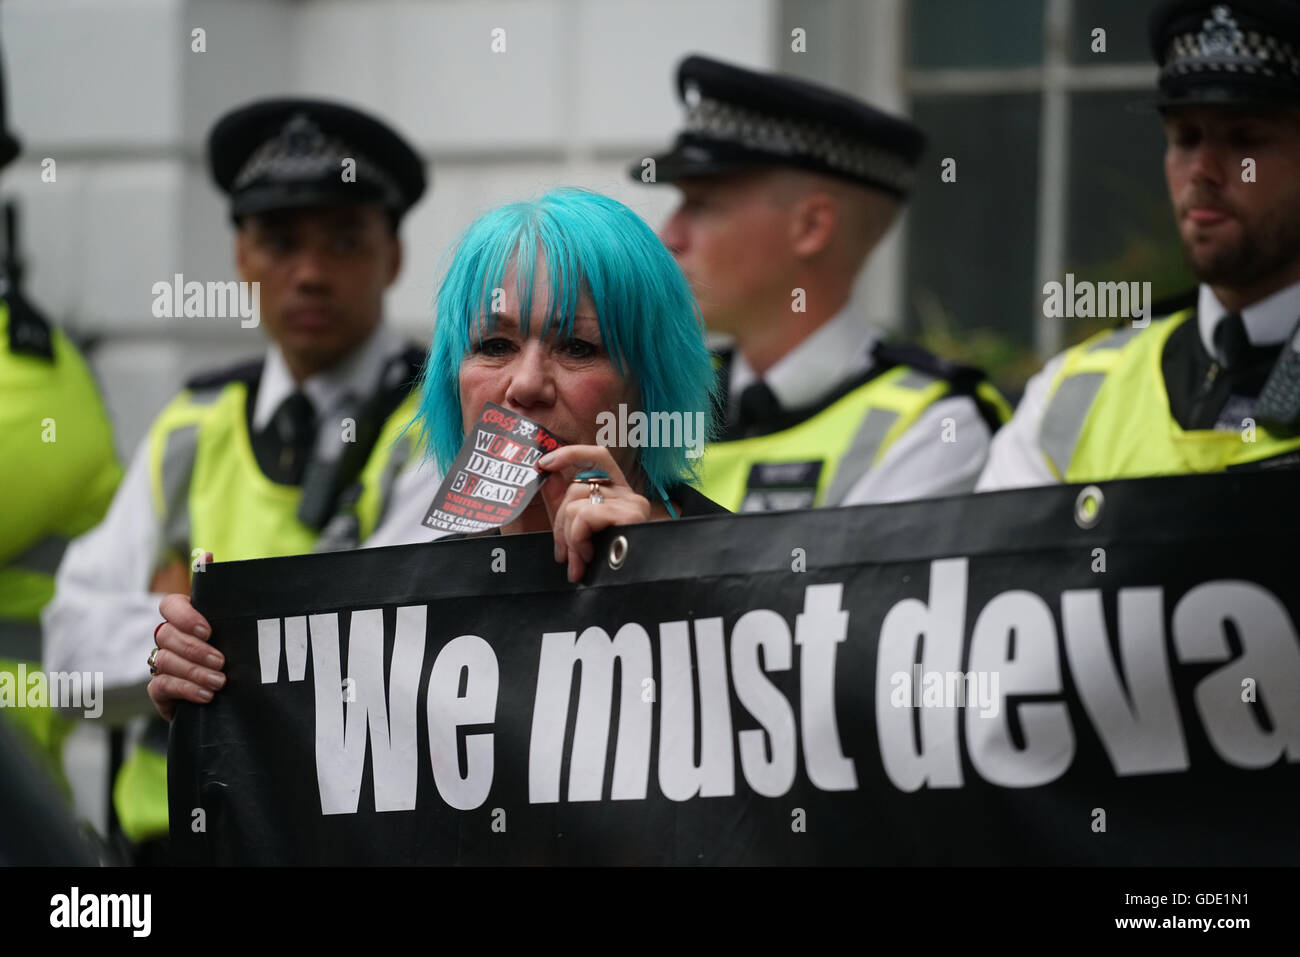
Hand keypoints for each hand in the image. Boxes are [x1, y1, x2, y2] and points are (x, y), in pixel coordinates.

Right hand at [147, 574, 223, 721]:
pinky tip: (207, 695)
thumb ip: (221, 594)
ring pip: (165, 660)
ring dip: (194, 672)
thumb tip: (208, 553)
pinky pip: (162, 685)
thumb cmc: (233, 652)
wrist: (233, 695)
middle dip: (195, 649)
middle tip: (221, 661)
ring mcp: (161, 663)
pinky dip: (186, 689)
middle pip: (167, 635)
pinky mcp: (160, 690)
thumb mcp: (233, 624)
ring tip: (219, 682)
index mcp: (185, 618)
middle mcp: (169, 638)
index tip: (209, 630)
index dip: (186, 617)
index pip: (171, 606)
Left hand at [537, 445, 649, 582]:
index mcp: (617, 494)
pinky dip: (578, 538)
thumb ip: (562, 502)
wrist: (626, 592)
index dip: (570, 454)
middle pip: (576, 487)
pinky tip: (588, 557)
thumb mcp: (577, 531)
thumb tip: (546, 476)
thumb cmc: (605, 565)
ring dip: (569, 537)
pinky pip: (585, 515)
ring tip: (577, 561)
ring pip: (576, 503)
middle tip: (562, 553)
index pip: (597, 456)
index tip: (544, 464)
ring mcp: (632, 504)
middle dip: (559, 523)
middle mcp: (628, 495)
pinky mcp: (631, 515)